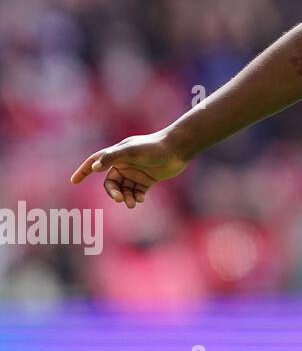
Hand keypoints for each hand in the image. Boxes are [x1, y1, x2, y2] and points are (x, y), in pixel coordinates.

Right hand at [70, 132, 188, 207]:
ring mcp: (135, 172)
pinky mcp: (147, 180)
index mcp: (117, 154)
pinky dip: (136, 197)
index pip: (95, 162)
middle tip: (120, 199)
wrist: (178, 149)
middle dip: (113, 192)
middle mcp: (124, 164)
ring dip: (126, 197)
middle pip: (110, 183)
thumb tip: (94, 168)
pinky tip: (141, 199)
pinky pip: (136, 192)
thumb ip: (112, 157)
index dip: (83, 170)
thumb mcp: (132, 150)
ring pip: (124, 190)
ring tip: (133, 203)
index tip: (73, 181)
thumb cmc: (154, 147)